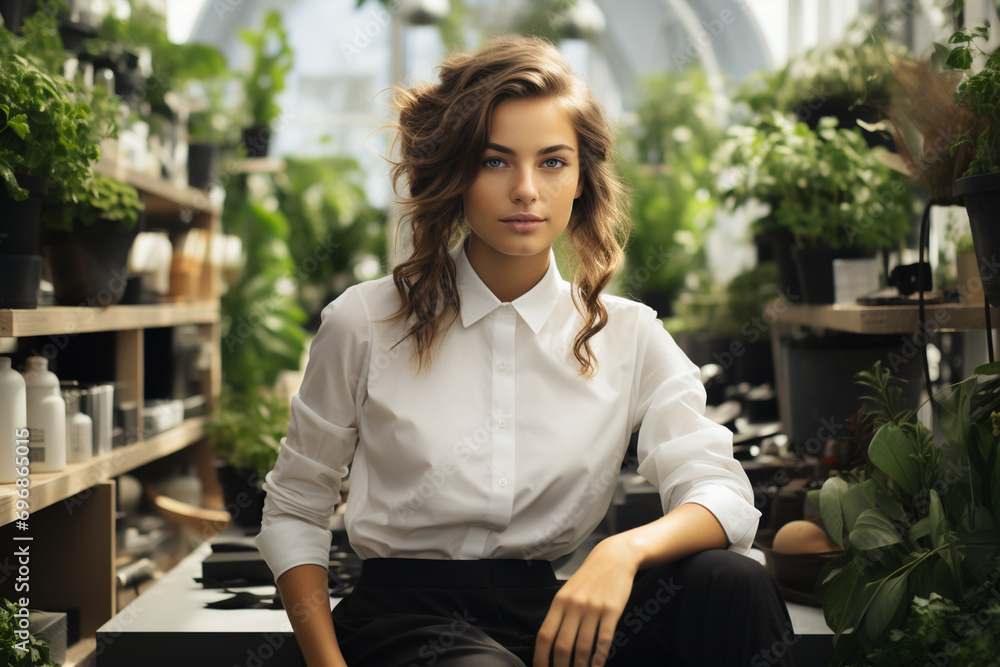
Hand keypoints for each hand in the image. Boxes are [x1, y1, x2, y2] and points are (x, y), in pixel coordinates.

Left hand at [533, 537, 638, 666]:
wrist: (614, 558)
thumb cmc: (589, 577)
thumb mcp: (568, 590)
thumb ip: (560, 613)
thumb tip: (550, 641)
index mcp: (559, 601)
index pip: (545, 634)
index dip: (541, 656)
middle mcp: (574, 605)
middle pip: (562, 644)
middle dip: (560, 666)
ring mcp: (593, 608)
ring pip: (583, 645)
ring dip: (580, 665)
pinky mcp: (612, 610)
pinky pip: (604, 639)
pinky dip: (600, 657)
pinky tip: (597, 666)